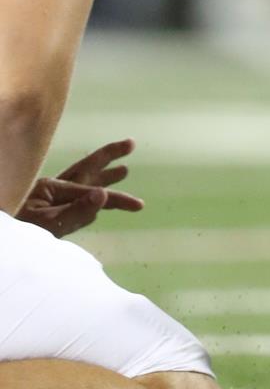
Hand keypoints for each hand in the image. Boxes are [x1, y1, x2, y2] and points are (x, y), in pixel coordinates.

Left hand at [17, 138, 143, 237]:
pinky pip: (73, 198)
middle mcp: (51, 188)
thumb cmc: (20, 234)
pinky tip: (95, 198)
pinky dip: (88, 194)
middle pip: (85, 168)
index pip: (91, 190)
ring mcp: (47, 198)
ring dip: (102, 175)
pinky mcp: (45, 211)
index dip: (116, 198)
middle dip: (109, 157)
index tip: (138, 205)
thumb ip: (76, 211)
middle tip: (131, 143)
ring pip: (81, 181)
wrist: (5, 244)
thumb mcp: (47, 225)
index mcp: (51, 188)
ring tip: (123, 170)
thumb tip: (103, 194)